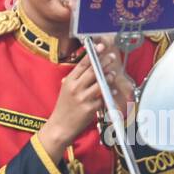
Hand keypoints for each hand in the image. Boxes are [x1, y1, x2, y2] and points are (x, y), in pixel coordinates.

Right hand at [38, 41, 117, 155]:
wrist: (60, 126)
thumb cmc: (64, 107)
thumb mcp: (66, 89)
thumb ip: (76, 79)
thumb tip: (90, 67)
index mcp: (69, 81)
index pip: (82, 64)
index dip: (92, 54)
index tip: (99, 47)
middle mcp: (75, 88)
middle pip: (92, 71)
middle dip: (103, 62)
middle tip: (111, 57)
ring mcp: (82, 98)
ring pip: (99, 83)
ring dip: (108, 77)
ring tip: (112, 73)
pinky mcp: (89, 109)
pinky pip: (102, 98)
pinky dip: (109, 93)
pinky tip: (113, 90)